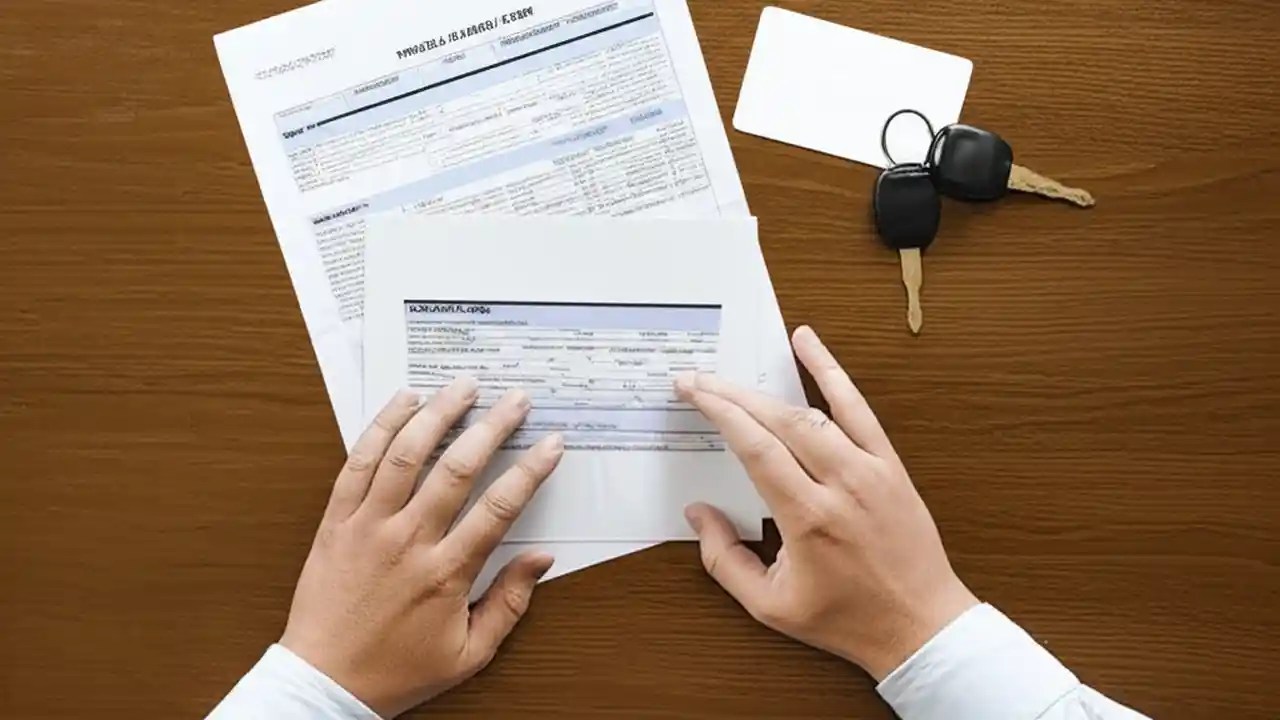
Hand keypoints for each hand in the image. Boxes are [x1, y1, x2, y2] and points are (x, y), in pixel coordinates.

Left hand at [280, 379, 563, 717]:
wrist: (324, 682)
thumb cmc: (396, 671)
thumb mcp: (468, 653)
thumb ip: (509, 603)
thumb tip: (541, 559)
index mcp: (445, 574)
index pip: (499, 508)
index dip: (531, 470)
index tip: (552, 444)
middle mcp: (407, 541)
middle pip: (457, 468)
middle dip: (493, 426)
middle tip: (516, 399)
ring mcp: (367, 527)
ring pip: (406, 454)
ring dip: (438, 413)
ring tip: (463, 386)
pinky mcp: (336, 522)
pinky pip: (358, 463)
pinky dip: (381, 427)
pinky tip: (403, 402)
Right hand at [676, 327, 978, 680]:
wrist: (920, 626)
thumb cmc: (848, 619)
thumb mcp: (770, 607)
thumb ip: (724, 560)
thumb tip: (698, 514)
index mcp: (809, 519)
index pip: (755, 447)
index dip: (719, 412)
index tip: (693, 392)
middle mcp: (842, 486)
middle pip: (778, 421)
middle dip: (732, 394)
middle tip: (699, 379)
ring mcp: (871, 471)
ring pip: (815, 410)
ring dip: (772, 384)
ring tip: (739, 365)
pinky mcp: (890, 466)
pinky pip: (859, 409)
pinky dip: (833, 374)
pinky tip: (811, 345)